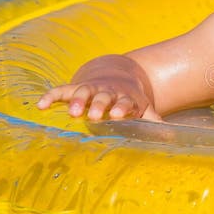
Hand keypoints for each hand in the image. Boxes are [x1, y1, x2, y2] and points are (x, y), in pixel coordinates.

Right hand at [37, 55, 160, 121]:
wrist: (119, 75)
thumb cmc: (130, 100)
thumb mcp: (143, 109)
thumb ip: (154, 122)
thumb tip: (173, 138)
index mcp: (125, 98)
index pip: (125, 102)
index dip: (123, 107)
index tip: (120, 114)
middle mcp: (107, 92)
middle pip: (103, 97)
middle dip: (99, 104)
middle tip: (94, 115)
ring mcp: (91, 88)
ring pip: (84, 92)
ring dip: (78, 101)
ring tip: (73, 112)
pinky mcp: (76, 87)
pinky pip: (61, 90)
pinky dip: (51, 96)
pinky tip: (40, 105)